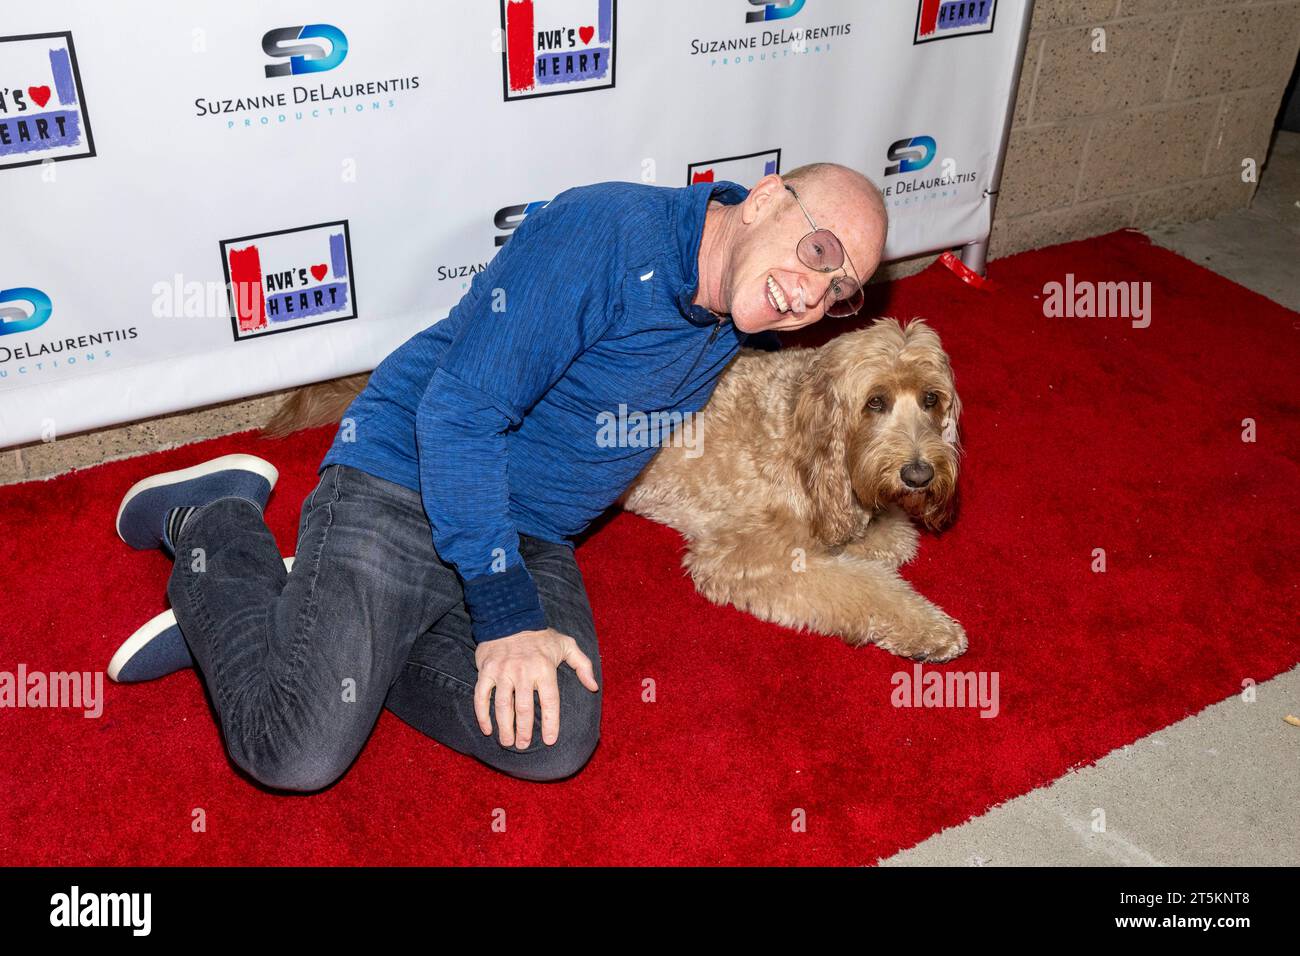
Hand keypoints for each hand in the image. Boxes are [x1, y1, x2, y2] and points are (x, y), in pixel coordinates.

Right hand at [473, 627, 598, 749]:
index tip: (549, 740)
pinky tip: (487, 729)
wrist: (510, 617)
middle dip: (524, 731)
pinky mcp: (486, 671)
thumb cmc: (541, 636)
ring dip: (504, 727)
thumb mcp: (567, 644)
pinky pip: (482, 697)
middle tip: (523, 745)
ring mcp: (503, 672)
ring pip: (502, 706)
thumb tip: (593, 687)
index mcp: (544, 669)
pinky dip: (483, 715)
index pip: (549, 702)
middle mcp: (523, 672)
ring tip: (508, 742)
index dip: (550, 723)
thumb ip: (583, 665)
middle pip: (523, 709)